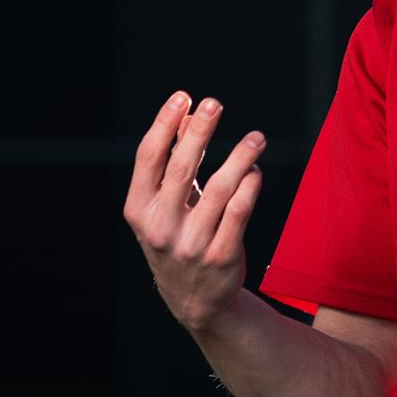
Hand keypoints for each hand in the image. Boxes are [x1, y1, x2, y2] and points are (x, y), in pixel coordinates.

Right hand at [124, 92, 266, 335]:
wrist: (194, 300)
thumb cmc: (178, 236)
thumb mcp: (165, 205)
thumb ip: (174, 162)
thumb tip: (188, 113)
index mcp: (139, 210)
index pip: (148, 158)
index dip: (164, 124)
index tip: (183, 96)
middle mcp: (160, 227)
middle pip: (181, 168)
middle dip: (199, 131)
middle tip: (214, 104)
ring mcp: (190, 244)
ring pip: (220, 189)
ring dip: (240, 157)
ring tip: (257, 138)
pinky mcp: (221, 256)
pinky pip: (240, 211)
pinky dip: (250, 185)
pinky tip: (256, 170)